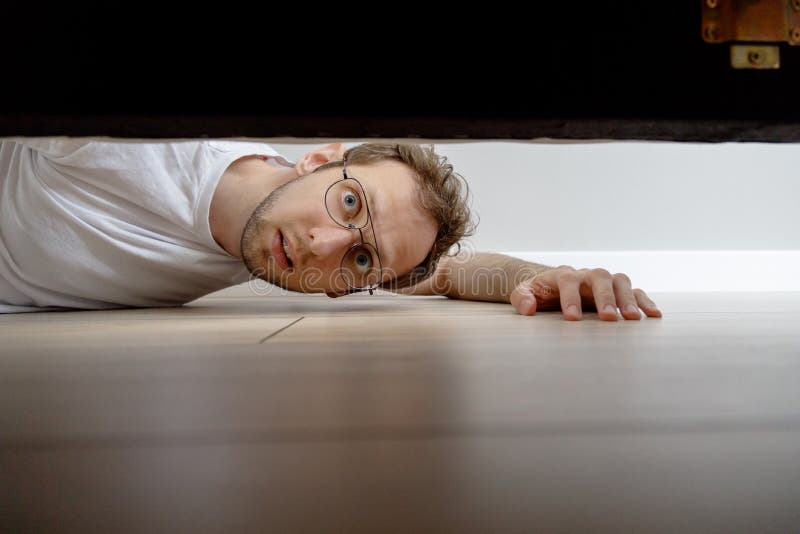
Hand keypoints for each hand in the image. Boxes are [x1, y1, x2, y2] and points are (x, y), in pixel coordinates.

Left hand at [510, 266, 661, 320]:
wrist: (553, 286)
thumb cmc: (539, 293)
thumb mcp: (525, 293)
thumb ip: (522, 298)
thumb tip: (529, 307)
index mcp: (562, 274)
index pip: (568, 280)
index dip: (570, 298)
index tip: (572, 319)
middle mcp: (586, 274)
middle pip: (599, 277)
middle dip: (604, 297)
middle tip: (608, 318)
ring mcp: (604, 281)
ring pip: (620, 281)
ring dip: (627, 298)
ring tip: (631, 319)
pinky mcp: (617, 291)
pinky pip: (635, 291)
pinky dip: (644, 301)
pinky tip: (654, 316)